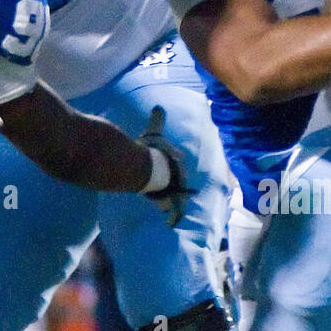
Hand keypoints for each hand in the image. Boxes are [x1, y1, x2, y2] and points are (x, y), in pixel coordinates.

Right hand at [137, 106, 192, 226]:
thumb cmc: (153, 149)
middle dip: (179, 185)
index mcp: (177, 159)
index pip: (179, 161)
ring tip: (174, 210)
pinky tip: (171, 223)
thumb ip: (157, 120)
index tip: (174, 166)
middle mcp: (180, 175)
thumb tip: (158, 106)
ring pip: (179, 198)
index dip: (176, 164)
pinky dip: (173, 217)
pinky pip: (174, 211)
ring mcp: (176, 189)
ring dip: (178, 204)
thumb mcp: (154, 132)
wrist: (150, 166)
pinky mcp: (171, 201)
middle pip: (180, 181)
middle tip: (175, 190)